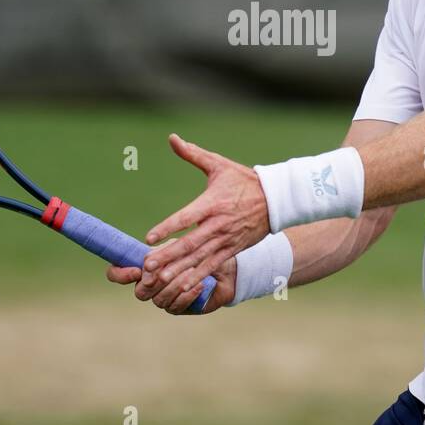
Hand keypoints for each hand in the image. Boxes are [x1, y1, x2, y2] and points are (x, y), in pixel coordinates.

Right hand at [106, 254, 236, 314]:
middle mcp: (149, 287)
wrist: (222, 267)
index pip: (117, 274)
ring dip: (174, 285)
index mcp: (143, 268)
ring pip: (159, 299)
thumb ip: (160, 254)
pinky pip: (177, 306)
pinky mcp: (179, 308)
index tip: (136, 271)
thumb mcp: (176, 246)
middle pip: (140, 292)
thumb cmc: (195, 252)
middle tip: (166, 273)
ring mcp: (163, 299)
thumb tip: (144, 265)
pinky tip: (198, 285)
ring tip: (190, 272)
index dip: (120, 274)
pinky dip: (187, 295)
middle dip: (154, 282)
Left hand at [138, 134, 269, 302]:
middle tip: (148, 266)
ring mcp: (226, 239)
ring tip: (160, 280)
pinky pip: (213, 266)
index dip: (168, 228)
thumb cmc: (244, 180)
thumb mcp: (219, 164)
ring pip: (199, 258)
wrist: (276, 200)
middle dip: (168, 255)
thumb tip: (172, 138)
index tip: (149, 237)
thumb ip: (193, 154)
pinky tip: (183, 287)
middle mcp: (218, 224)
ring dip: (179, 269)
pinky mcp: (232, 249)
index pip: (186, 217)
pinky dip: (198, 277)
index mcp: (212, 203)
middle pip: (190, 243)